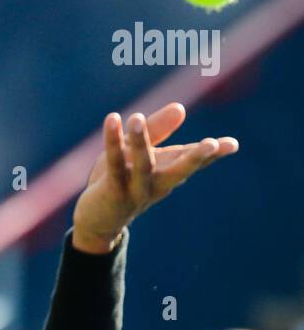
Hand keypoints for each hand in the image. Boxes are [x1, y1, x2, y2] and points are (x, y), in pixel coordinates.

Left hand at [72, 104, 237, 251]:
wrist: (95, 221)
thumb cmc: (120, 181)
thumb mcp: (137, 152)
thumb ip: (156, 129)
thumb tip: (181, 108)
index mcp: (167, 173)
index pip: (192, 160)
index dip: (213, 154)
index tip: (233, 145)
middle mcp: (156, 184)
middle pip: (178, 171)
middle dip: (194, 158)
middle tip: (212, 145)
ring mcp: (135, 190)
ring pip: (142, 166)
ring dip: (140, 142)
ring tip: (136, 118)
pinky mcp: (112, 191)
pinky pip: (113, 164)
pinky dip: (112, 142)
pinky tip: (112, 120)